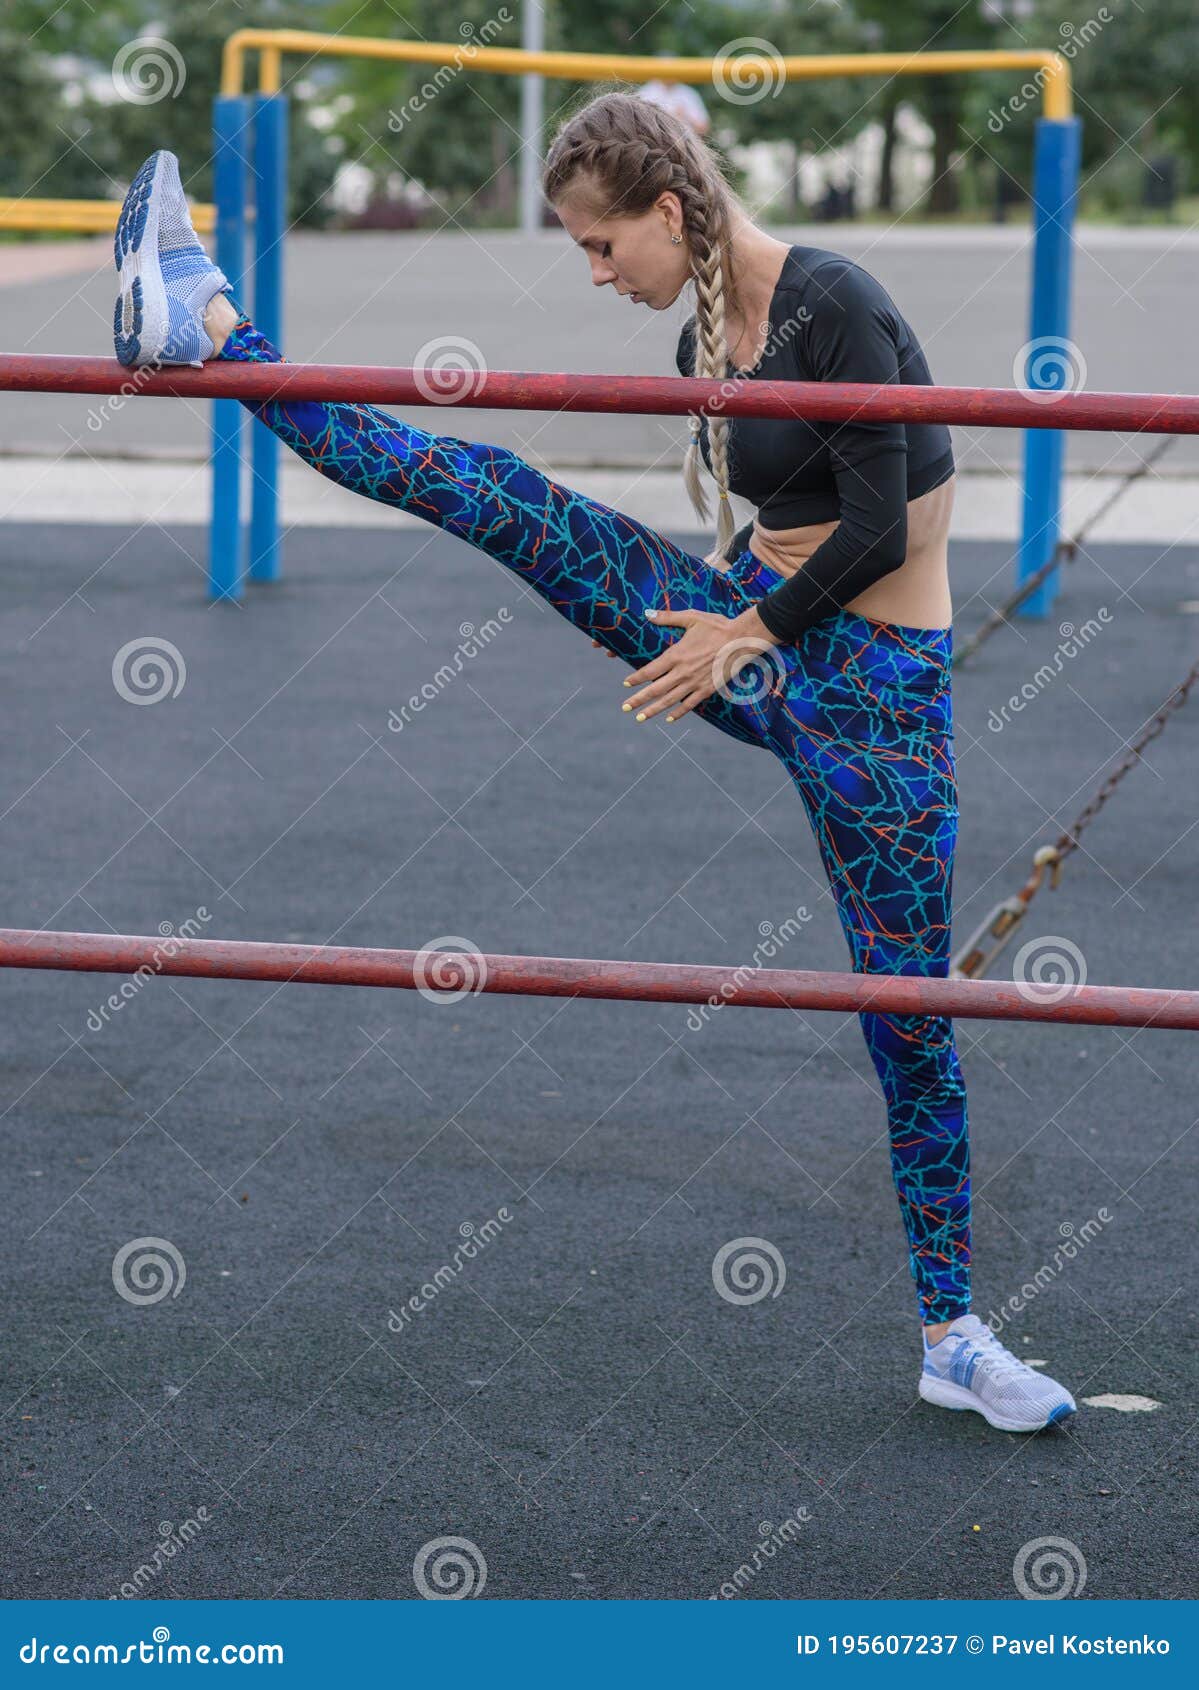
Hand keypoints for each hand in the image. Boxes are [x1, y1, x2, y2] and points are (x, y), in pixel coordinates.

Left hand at [622, 604, 778, 723]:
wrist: (742, 639)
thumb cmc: (717, 626)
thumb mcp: (692, 618)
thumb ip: (668, 618)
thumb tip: (647, 613)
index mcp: (676, 655)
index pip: (650, 671)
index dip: (636, 679)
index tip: (626, 684)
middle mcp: (683, 672)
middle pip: (655, 690)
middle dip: (638, 700)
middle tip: (625, 708)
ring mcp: (695, 683)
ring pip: (669, 700)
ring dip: (653, 710)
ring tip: (640, 718)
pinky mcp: (708, 689)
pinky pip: (690, 704)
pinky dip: (679, 712)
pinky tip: (669, 719)